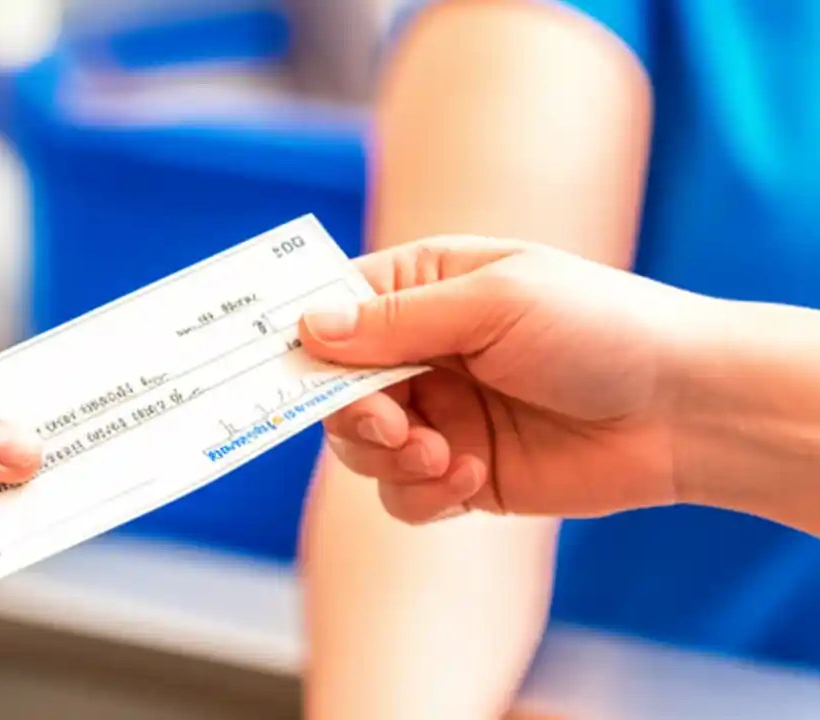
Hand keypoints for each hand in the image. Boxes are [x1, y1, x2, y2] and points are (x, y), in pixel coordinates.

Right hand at [300, 236, 698, 523]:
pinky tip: (471, 478)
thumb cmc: (598, 327)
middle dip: (351, 412)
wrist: (683, 410)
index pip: (334, 308)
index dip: (303, 338)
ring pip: (360, 448)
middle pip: (335, 387)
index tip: (279, 367)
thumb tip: (307, 327)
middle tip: (387, 424)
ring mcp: (439, 415)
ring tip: (442, 455)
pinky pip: (402, 495)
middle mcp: (422, 352)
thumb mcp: (494, 302)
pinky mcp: (460, 474)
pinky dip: (423, 494)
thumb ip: (397, 321)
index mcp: (424, 288)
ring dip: (388, 457)